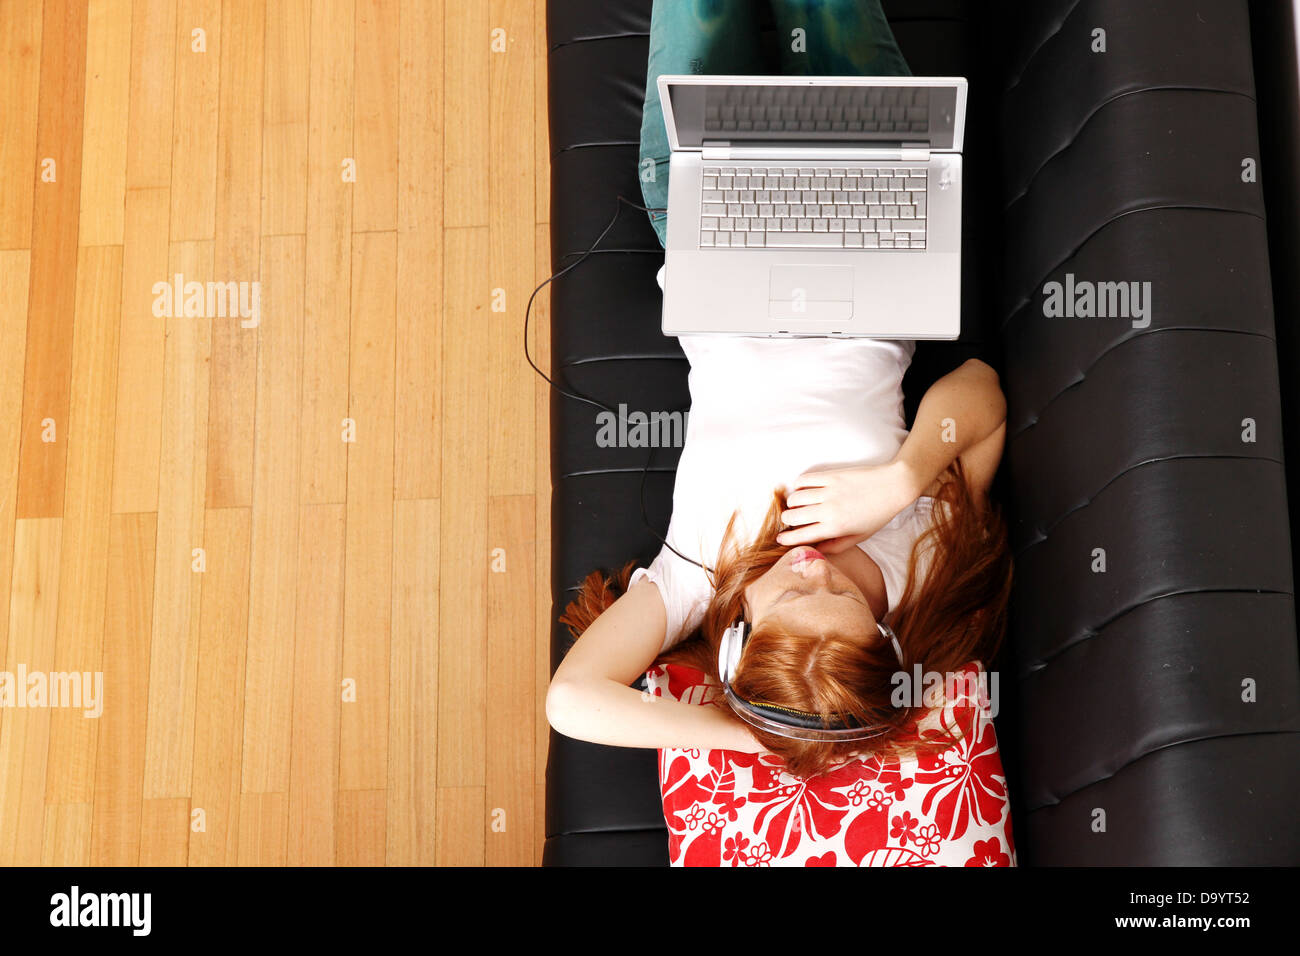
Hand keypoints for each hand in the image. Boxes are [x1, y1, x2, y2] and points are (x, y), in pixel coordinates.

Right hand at [776, 460, 923, 552]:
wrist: (893, 487)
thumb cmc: (878, 515)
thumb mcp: (859, 537)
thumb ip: (836, 545)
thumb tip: (816, 549)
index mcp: (835, 528)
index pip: (802, 535)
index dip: (787, 539)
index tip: (780, 540)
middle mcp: (829, 510)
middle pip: (792, 516)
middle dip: (786, 521)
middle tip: (791, 521)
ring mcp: (829, 491)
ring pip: (795, 497)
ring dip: (792, 503)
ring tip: (797, 505)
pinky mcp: (831, 476)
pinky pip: (804, 479)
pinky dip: (798, 485)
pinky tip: (802, 489)